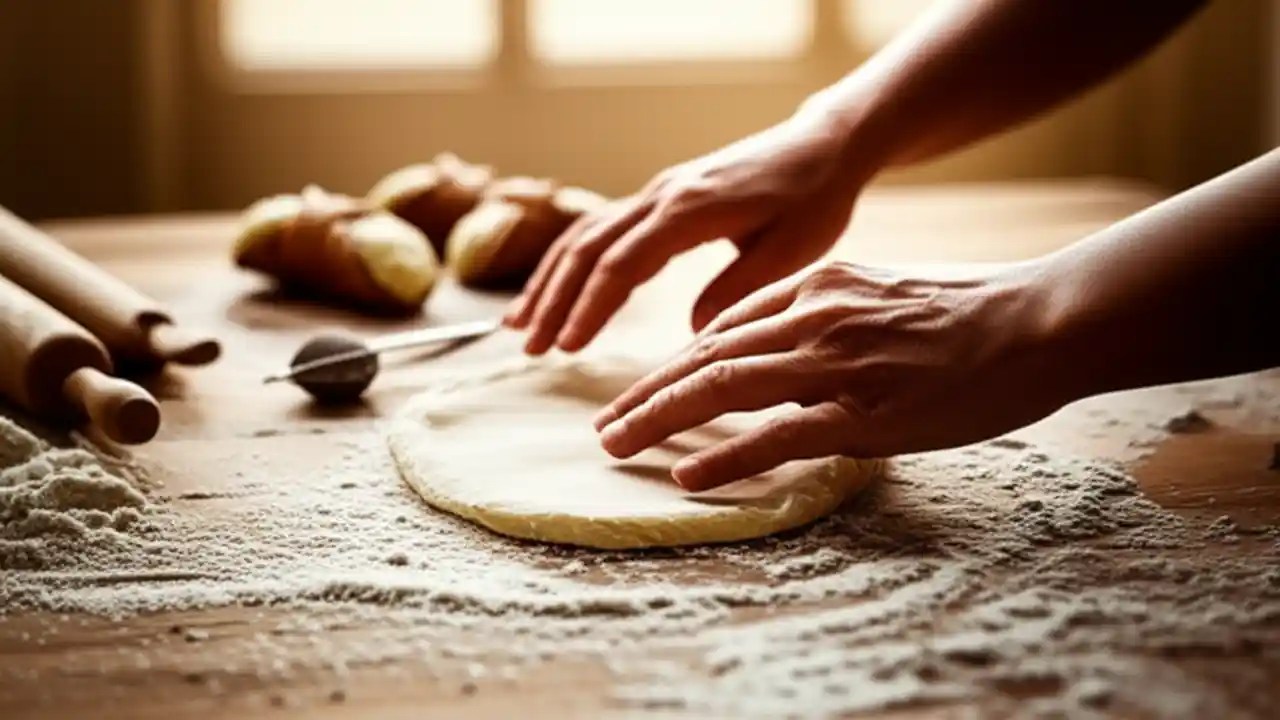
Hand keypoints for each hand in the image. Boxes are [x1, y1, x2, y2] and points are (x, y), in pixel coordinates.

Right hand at [504, 113, 865, 354]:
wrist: (821, 146)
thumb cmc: (814, 197)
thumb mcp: (792, 249)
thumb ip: (739, 288)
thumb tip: (692, 332)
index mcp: (689, 209)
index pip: (622, 262)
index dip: (591, 307)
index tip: (568, 347)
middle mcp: (661, 196)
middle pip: (588, 248)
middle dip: (554, 299)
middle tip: (531, 348)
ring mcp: (656, 194)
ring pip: (584, 236)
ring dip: (549, 281)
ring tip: (520, 326)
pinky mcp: (659, 199)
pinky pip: (600, 229)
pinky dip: (569, 262)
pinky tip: (554, 291)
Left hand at [591, 261, 1062, 489]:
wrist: (1036, 323)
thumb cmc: (965, 316)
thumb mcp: (878, 297)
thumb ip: (821, 320)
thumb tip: (774, 359)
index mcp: (816, 287)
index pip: (722, 331)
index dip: (671, 367)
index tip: (639, 394)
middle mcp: (814, 318)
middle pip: (705, 357)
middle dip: (645, 395)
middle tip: (604, 427)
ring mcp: (837, 364)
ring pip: (723, 388)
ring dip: (660, 419)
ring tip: (617, 446)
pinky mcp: (865, 412)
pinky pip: (777, 436)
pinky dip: (725, 456)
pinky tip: (689, 477)